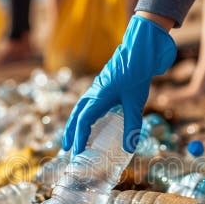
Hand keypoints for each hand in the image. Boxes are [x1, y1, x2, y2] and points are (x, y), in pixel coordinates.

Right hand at [62, 15, 176, 153]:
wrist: (138, 51)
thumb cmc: (135, 74)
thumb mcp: (135, 102)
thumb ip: (132, 125)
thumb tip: (129, 148)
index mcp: (98, 97)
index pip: (83, 121)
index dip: (79, 137)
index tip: (77, 152)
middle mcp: (93, 93)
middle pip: (76, 116)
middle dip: (70, 133)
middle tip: (66, 148)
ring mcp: (96, 89)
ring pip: (80, 109)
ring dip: (75, 124)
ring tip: (73, 138)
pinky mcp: (101, 87)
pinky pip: (87, 104)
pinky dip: (83, 115)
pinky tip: (89, 121)